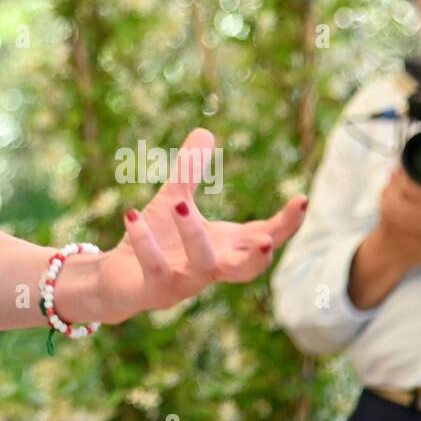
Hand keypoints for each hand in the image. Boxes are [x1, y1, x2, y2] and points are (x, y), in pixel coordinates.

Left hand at [85, 129, 307, 324]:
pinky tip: (132, 214)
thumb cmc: (157, 240)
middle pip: (246, 269)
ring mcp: (185, 282)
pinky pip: (154, 267)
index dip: (286, 223)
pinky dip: (144, 242)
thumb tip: (205, 130)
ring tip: (179, 202)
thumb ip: (190, 170)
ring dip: (193, 235)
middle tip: (267, 241)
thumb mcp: (175, 199)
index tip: (302, 199)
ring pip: (200, 266)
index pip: (264, 236)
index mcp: (225, 247)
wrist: (118, 277)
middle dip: (259, 257)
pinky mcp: (154, 290)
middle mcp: (211, 268)